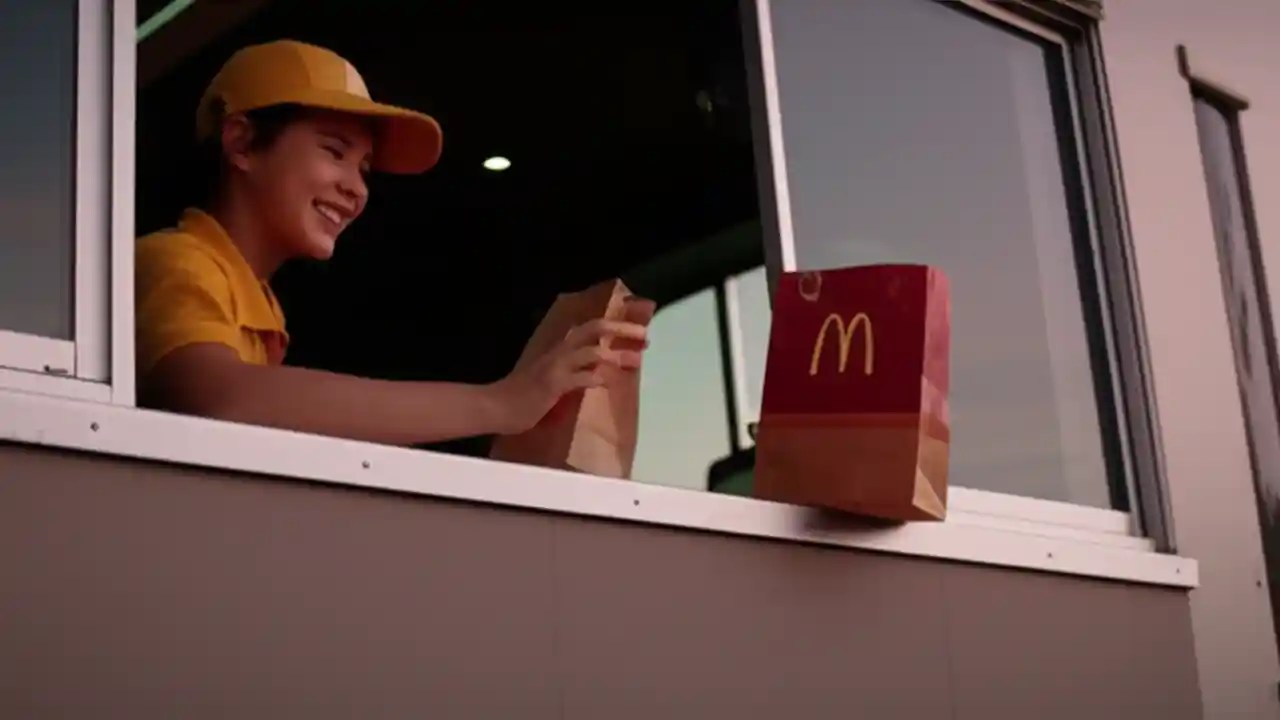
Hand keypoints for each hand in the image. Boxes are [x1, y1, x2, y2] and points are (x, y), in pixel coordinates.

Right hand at [491, 312, 650, 434]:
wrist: (496, 407)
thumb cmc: (523, 395)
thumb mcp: (551, 377)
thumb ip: (573, 370)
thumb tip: (599, 371)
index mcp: (560, 348)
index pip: (590, 327)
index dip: (615, 326)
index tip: (638, 331)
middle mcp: (559, 351)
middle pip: (594, 329)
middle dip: (621, 330)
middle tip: (645, 336)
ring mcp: (555, 367)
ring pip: (591, 352)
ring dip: (616, 355)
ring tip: (636, 361)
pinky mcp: (552, 385)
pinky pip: (580, 378)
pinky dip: (596, 378)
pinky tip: (608, 382)